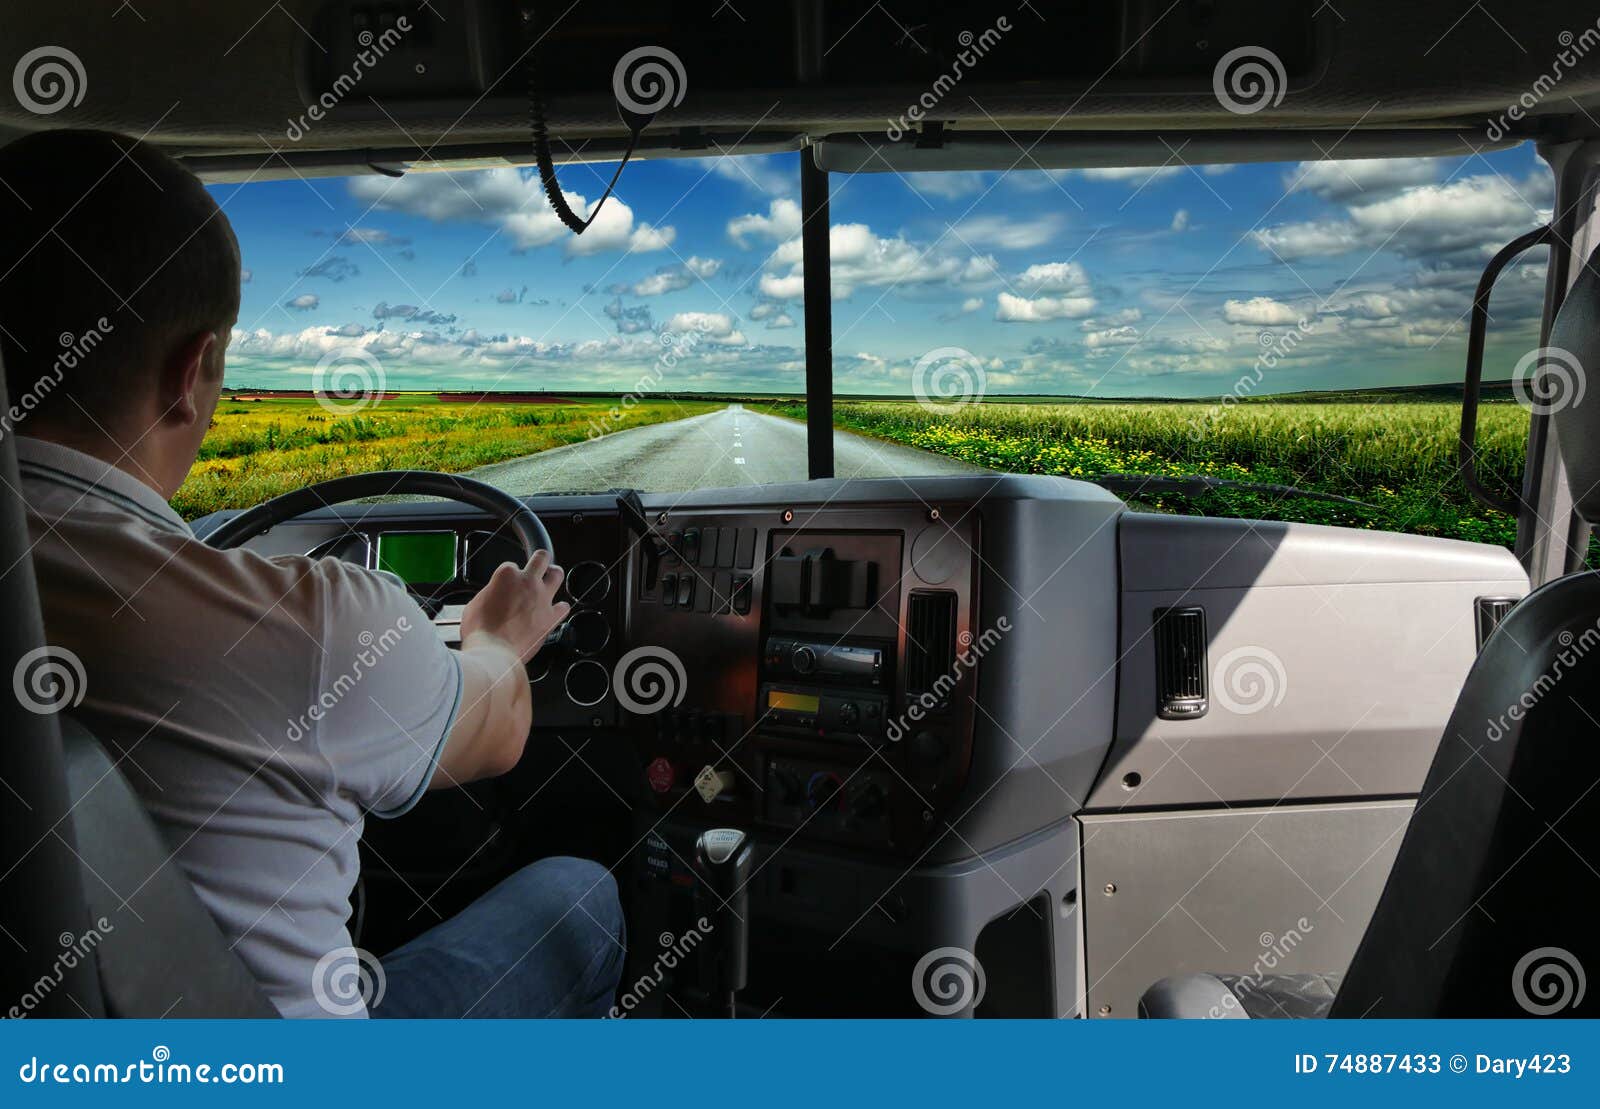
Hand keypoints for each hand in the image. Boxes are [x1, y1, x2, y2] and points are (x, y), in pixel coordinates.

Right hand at [459, 549, 569, 664]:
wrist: (492, 653)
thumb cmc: (480, 632)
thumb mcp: (474, 605)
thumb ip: (489, 594)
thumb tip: (493, 597)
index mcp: (506, 575)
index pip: (510, 566)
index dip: (508, 576)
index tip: (506, 584)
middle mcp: (527, 582)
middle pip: (541, 558)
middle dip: (539, 560)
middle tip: (537, 565)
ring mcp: (542, 598)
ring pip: (557, 575)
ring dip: (553, 576)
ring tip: (550, 580)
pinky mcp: (551, 617)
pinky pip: (564, 607)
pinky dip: (559, 608)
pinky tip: (554, 610)